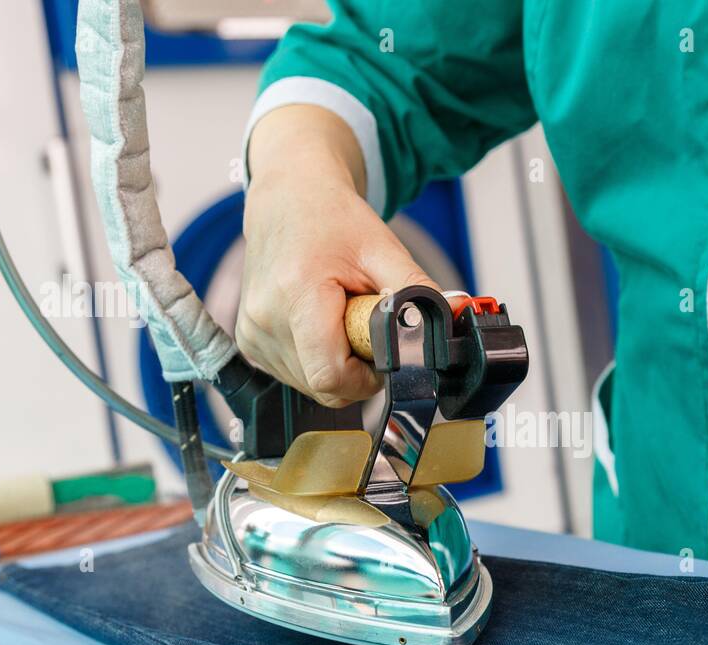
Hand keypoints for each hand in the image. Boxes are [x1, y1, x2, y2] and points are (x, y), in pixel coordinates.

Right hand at [236, 105, 437, 406]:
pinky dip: (317, 358)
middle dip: (356, 369)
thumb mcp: (383, 249)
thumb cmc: (332, 218)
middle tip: (364, 326)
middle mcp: (264, 319)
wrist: (289, 195)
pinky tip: (322, 323)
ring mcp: (251, 333)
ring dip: (337, 363)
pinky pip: (295, 374)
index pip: (332, 376)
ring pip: (310, 385)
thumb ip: (419, 291)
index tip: (382, 353)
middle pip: (324, 385)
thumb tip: (458, 317)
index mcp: (295, 294)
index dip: (367, 377)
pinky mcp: (249, 340)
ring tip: (340, 317)